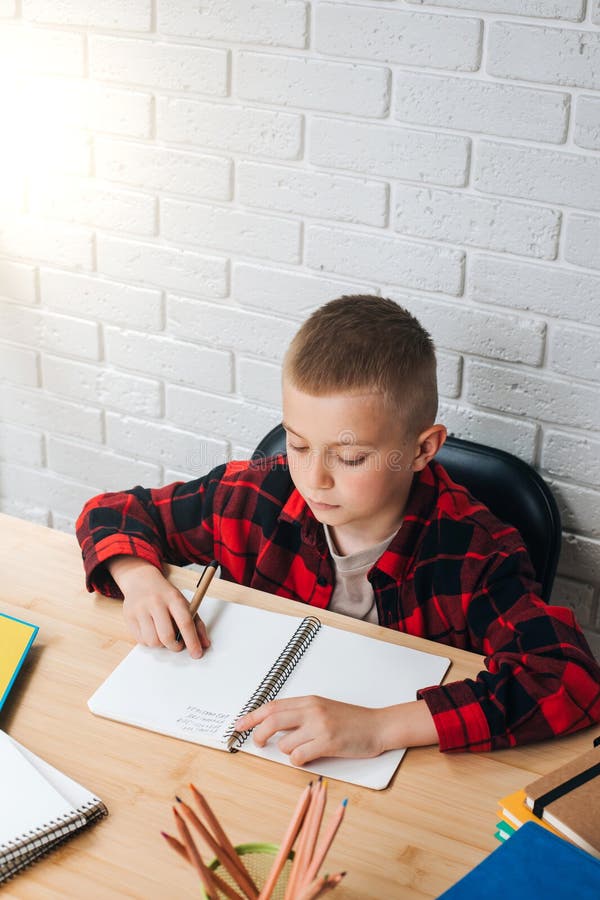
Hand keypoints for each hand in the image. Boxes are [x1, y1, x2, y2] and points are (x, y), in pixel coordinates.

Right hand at [107, 556, 209, 658]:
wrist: (141, 580)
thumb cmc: (166, 595)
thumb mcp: (184, 603)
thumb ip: (196, 624)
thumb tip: (205, 644)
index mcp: (173, 598)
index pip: (184, 622)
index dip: (192, 641)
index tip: (197, 653)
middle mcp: (156, 603)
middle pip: (166, 635)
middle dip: (175, 646)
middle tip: (178, 645)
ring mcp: (140, 610)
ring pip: (153, 641)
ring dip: (161, 645)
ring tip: (163, 636)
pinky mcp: (129, 617)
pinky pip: (141, 641)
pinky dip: (150, 642)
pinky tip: (153, 632)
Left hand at [235, 697, 438, 764]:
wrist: (378, 726)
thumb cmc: (351, 720)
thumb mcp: (324, 709)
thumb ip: (301, 714)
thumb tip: (273, 726)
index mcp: (309, 700)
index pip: (272, 706)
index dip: (252, 716)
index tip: (239, 724)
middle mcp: (312, 710)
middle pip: (272, 721)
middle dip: (259, 734)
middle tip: (257, 743)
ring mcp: (320, 726)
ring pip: (285, 743)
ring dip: (288, 751)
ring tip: (303, 749)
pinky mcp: (328, 742)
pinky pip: (299, 756)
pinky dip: (299, 760)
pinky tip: (309, 757)